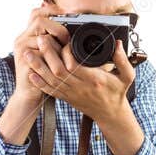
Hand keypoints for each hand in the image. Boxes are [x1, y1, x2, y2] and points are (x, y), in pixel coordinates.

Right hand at [0, 5, 66, 143]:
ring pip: (42, 37)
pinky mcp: (25, 62)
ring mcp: (22, 50)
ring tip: (68, 47)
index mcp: (28, 36)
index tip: (66, 13)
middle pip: (39, 20)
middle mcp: (22, 40)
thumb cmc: (43, 74)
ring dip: (58, 42)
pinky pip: (42, 54)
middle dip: (57, 28)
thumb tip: (72, 30)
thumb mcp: (49, 54)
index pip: (36, 13)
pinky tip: (65, 60)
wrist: (29, 95)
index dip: (50, 10)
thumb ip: (56, 40)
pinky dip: (55, 55)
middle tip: (67, 38)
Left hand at [30, 40, 144, 154]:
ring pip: (51, 80)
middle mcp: (81, 87)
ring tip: (28, 53)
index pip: (75, 65)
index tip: (63, 40)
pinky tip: (30, 74)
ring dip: (38, 67)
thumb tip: (117, 43)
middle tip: (40, 39)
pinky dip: (39, 83)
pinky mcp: (66, 98)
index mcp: (95, 79)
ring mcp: (72, 94)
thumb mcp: (127, 76)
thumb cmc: (117, 93)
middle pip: (59, 71)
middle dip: (47, 54)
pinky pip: (50, 91)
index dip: (66, 53)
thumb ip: (123, 60)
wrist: (111, 114)